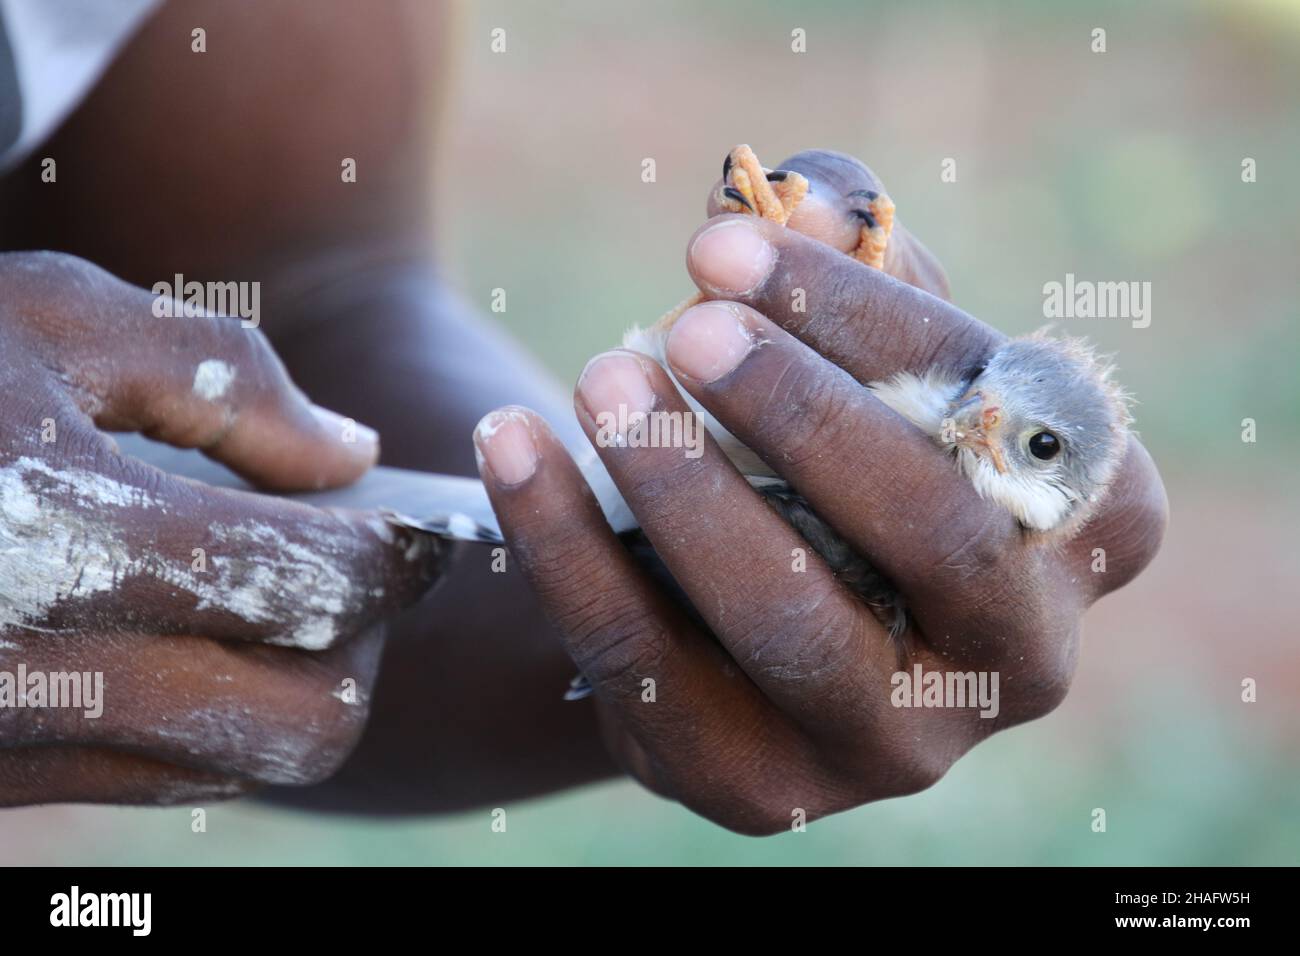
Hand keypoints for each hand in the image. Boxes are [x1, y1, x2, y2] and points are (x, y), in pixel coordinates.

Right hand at [0, 252, 443, 805]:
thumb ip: (230, 382)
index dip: (400, 554)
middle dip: (361, 645)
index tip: (420, 526)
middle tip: (356, 570)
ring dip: (296, 683)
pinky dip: (215, 710)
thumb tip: (354, 455)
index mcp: (67, 542)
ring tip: (279, 591)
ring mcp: (13, 743)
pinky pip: (162, 773)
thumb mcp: (57, 321)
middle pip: (309, 721)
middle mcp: (42, 672)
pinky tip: (194, 627)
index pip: (318, 587)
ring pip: (243, 764)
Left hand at [472, 152, 1167, 833]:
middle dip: (802, 413)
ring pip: (788, 617)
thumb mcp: (871, 361)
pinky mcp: (763, 789)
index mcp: (1089, 526)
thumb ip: (860, 276)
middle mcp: (1023, 658)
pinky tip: (513, 445)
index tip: (722, 241)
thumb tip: (812, 197)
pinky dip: (569, 547)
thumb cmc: (840, 459)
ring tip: (601, 377)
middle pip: (931, 531)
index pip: (1006, 408)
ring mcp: (893, 746)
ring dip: (681, 484)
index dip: (867, 314)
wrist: (752, 619)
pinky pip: (649, 665)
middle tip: (688, 325)